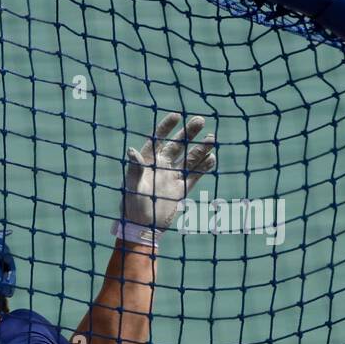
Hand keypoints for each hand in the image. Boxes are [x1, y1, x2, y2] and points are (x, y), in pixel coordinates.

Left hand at [113, 112, 215, 246]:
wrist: (142, 227)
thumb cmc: (133, 205)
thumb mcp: (133, 185)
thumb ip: (135, 168)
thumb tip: (131, 150)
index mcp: (148, 161)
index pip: (158, 138)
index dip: (167, 127)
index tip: (178, 116)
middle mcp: (161, 166)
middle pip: (178, 145)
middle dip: (189, 133)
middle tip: (200, 120)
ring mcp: (172, 177)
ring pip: (189, 159)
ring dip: (201, 149)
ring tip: (212, 138)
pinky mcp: (180, 189)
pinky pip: (194, 175)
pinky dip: (204, 168)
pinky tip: (213, 159)